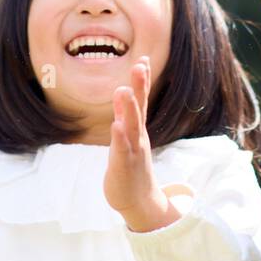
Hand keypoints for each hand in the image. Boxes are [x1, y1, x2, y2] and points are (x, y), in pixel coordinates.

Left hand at [103, 56, 176, 231]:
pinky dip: (120, 137)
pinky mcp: (124, 166)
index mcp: (137, 130)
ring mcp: (133, 151)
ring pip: (132, 127)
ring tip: (124, 89)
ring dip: (129, 108)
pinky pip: (122, 150)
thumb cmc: (130, 168)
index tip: (144, 58)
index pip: (141, 101)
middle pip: (139, 108)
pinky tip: (116, 125)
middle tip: (141, 64)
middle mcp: (138, 137)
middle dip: (139, 87)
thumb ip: (124, 116)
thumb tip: (122, 92)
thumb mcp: (126, 138)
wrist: (139, 202)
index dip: (142, 81)